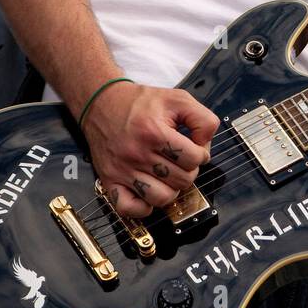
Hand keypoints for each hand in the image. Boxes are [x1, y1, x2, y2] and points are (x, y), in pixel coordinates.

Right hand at [82, 82, 219, 219]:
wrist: (102, 103)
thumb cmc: (141, 102)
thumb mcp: (178, 99)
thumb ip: (202, 119)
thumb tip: (205, 145)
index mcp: (155, 132)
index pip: (193, 159)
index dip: (201, 154)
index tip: (193, 149)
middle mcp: (137, 153)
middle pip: (181, 180)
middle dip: (188, 171)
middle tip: (180, 160)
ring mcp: (122, 170)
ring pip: (161, 198)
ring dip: (170, 189)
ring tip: (167, 175)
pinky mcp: (109, 180)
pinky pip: (129, 209)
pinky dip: (143, 207)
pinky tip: (149, 192)